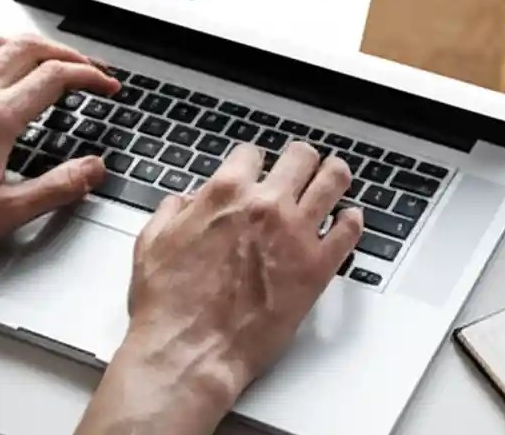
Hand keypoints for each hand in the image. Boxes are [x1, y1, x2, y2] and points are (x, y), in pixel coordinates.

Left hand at [0, 34, 119, 274]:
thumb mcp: (7, 213)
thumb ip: (58, 187)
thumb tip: (94, 169)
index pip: (54, 76)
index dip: (91, 76)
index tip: (108, 86)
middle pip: (29, 48)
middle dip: (70, 54)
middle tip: (92, 70)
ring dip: (35, 46)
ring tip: (57, 61)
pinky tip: (6, 67)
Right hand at [76, 142, 362, 434]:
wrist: (190, 351)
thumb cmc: (169, 305)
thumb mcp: (152, 243)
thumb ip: (172, 212)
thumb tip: (184, 202)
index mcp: (226, 193)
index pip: (251, 154)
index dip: (253, 161)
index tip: (257, 169)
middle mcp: (266, 205)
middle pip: (300, 157)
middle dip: (300, 160)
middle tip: (301, 168)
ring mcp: (296, 233)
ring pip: (333, 181)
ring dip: (333, 176)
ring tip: (334, 177)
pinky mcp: (318, 267)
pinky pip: (349, 231)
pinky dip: (351, 221)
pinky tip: (347, 220)